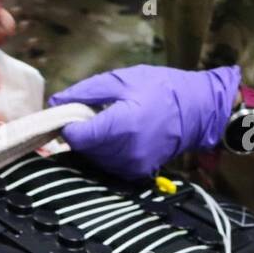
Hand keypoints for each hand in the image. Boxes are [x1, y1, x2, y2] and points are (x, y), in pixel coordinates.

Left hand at [48, 64, 241, 179]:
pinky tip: (117, 135)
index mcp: (121, 126)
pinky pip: (110, 164)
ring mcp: (133, 166)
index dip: (67, 125)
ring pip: (95, 158)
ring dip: (93, 143)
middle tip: (90, 113)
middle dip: (81, 132)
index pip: (77, 137)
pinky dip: (107, 152)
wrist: (199, 109)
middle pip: (84, 148)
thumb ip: (85, 91)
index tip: (68, 113)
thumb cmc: (160, 88)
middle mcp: (125, 152)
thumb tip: (55, 102)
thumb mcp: (121, 80)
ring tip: (107, 122)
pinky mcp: (139, 172)